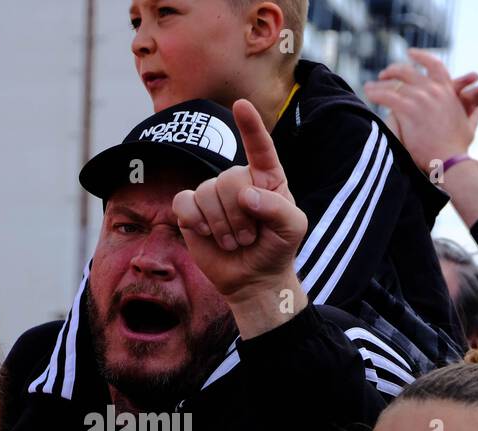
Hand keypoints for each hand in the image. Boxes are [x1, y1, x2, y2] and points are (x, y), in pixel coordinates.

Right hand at [172, 100, 308, 304]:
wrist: (252, 278)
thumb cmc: (276, 248)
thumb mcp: (293, 228)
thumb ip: (278, 208)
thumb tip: (246, 194)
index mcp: (266, 177)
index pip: (259, 147)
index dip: (250, 127)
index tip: (241, 105)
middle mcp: (237, 180)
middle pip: (227, 179)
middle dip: (238, 216)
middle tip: (249, 238)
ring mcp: (212, 193)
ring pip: (206, 193)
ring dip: (221, 225)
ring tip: (234, 241)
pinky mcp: (191, 209)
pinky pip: (184, 202)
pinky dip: (194, 220)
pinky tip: (205, 233)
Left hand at [364, 49, 477, 174]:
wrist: (450, 159)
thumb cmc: (458, 146)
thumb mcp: (470, 125)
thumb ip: (474, 114)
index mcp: (447, 90)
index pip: (434, 64)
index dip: (421, 56)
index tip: (410, 53)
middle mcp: (434, 90)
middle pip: (408, 71)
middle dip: (394, 70)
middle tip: (384, 74)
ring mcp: (420, 98)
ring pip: (394, 84)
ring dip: (379, 84)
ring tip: (369, 87)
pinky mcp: (408, 110)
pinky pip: (386, 96)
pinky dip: (375, 93)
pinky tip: (368, 94)